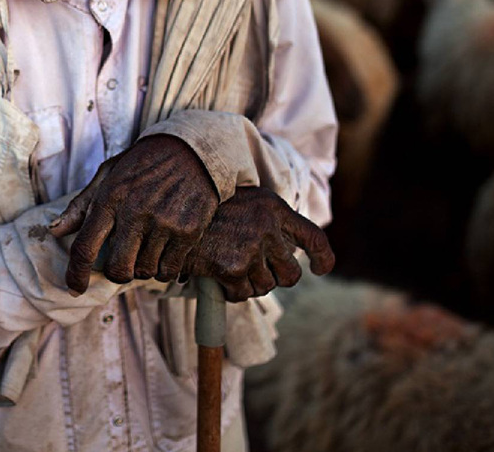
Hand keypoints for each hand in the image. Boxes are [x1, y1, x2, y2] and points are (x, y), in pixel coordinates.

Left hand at [48, 134, 218, 294]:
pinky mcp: (189, 231)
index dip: (76, 274)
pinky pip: (169, 270)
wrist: (191, 149)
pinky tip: (164, 252)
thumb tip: (55, 232)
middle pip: (118, 269)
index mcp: (110, 198)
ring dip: (142, 268)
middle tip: (123, 263)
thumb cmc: (143, 164)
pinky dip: (163, 269)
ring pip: (144, 272)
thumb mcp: (108, 175)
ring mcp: (164, 223)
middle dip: (117, 273)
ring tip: (147, 248)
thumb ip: (81, 206)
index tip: (74, 288)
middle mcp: (136, 211)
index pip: (85, 247)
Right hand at [183, 187, 334, 301]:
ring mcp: (250, 248)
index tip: (320, 269)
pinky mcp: (232, 268)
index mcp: (273, 207)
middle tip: (257, 270)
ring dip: (251, 284)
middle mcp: (267, 226)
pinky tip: (219, 277)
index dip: (323, 258)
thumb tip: (287, 250)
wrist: (170, 209)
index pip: (314, 237)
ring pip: (266, 287)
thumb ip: (268, 219)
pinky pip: (243, 294)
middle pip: (291, 273)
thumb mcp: (243, 200)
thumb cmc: (207, 207)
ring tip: (231, 267)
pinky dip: (233, 292)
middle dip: (277, 277)